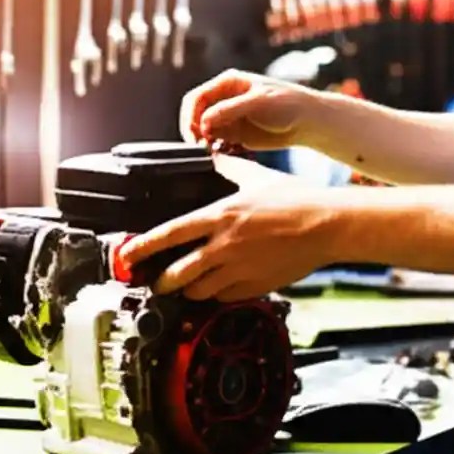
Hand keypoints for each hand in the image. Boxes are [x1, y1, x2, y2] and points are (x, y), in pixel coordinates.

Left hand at [119, 186, 345, 301]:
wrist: (327, 224)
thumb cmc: (297, 200)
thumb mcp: (257, 175)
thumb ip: (229, 166)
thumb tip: (214, 155)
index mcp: (219, 216)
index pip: (168, 235)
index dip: (141, 247)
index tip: (126, 255)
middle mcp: (224, 246)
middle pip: (177, 273)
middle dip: (161, 281)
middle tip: (157, 280)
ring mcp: (240, 269)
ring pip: (199, 290)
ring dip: (189, 290)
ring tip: (188, 285)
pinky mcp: (256, 286)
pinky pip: (225, 298)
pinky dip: (217, 295)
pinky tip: (219, 287)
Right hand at [180, 69, 322, 150]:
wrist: (307, 121)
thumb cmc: (286, 103)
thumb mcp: (257, 102)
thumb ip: (229, 110)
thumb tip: (203, 121)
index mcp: (227, 83)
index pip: (196, 97)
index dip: (190, 115)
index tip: (194, 132)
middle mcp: (224, 100)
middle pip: (195, 114)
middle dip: (193, 130)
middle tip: (200, 146)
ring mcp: (228, 118)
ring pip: (203, 131)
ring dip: (204, 142)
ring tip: (213, 151)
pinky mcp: (235, 134)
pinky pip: (216, 143)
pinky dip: (215, 149)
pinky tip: (223, 153)